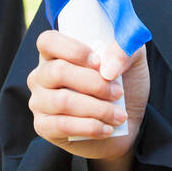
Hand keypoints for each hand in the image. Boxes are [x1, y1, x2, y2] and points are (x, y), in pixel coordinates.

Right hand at [26, 31, 148, 161]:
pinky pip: (62, 126)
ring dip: (97, 108)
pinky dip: (90, 127)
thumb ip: (125, 49)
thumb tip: (107, 67)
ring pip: (62, 101)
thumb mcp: (132, 60)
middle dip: (93, 83)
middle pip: (58, 71)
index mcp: (56, 53)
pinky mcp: (43, 127)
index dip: (73, 50)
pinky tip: (107, 128)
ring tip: (119, 115)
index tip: (99, 63)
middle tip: (118, 92)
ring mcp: (39, 101)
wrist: (126, 124)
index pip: (48, 41)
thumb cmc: (124, 85)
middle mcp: (42, 75)